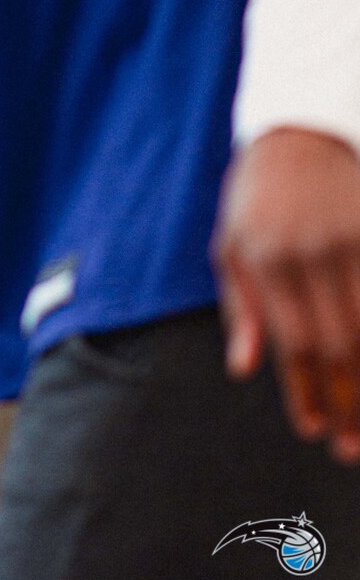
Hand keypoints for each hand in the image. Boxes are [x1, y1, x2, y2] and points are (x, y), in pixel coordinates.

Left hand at [216, 126, 359, 461]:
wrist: (301, 131)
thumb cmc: (257, 194)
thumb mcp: (231, 243)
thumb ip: (241, 306)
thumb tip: (243, 367)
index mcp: (266, 257)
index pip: (292, 342)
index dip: (305, 393)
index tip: (313, 432)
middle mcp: (312, 252)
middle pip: (337, 345)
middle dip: (346, 404)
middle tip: (349, 448)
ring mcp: (352, 243)